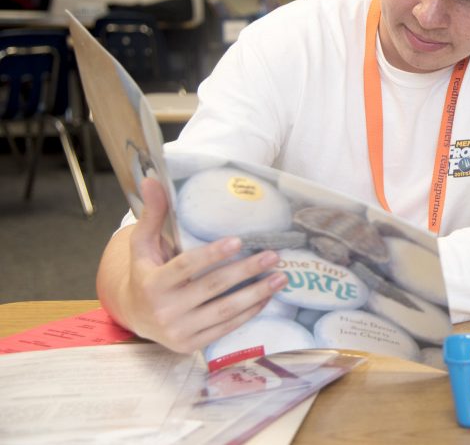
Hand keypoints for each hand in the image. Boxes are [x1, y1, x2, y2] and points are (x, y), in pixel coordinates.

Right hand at [116, 178, 287, 352]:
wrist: (134, 316)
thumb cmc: (145, 272)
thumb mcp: (142, 244)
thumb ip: (152, 213)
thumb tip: (152, 178)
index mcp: (152, 283)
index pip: (186, 267)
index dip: (212, 254)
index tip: (239, 241)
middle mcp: (164, 310)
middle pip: (213, 288)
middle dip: (246, 270)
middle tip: (273, 255)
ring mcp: (179, 331)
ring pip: (224, 311)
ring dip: (256, 293)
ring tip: (281, 277)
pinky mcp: (191, 345)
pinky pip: (226, 327)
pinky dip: (250, 312)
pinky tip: (267, 297)